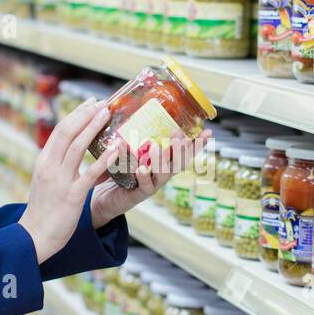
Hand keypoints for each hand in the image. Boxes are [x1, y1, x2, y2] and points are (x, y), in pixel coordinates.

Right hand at [19, 98, 118, 261]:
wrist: (35, 236)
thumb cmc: (44, 210)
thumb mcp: (47, 182)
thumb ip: (58, 166)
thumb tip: (72, 151)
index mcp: (44, 161)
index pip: (60, 131)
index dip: (76, 115)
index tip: (90, 104)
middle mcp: (49, 166)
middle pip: (67, 132)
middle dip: (85, 114)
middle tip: (103, 102)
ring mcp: (60, 180)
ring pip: (77, 146)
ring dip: (93, 127)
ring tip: (108, 113)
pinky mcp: (72, 195)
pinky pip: (90, 173)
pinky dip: (103, 159)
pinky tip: (116, 149)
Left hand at [90, 128, 210, 227]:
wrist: (105, 200)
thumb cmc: (119, 174)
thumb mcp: (129, 154)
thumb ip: (136, 139)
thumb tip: (135, 114)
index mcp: (163, 163)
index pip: (184, 153)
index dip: (197, 145)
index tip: (208, 133)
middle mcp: (161, 175)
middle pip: (178, 162)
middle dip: (180, 149)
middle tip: (179, 135)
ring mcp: (152, 185)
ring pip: (163, 174)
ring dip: (161, 160)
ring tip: (156, 147)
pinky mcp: (139, 194)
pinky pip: (143, 185)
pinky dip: (142, 176)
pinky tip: (140, 168)